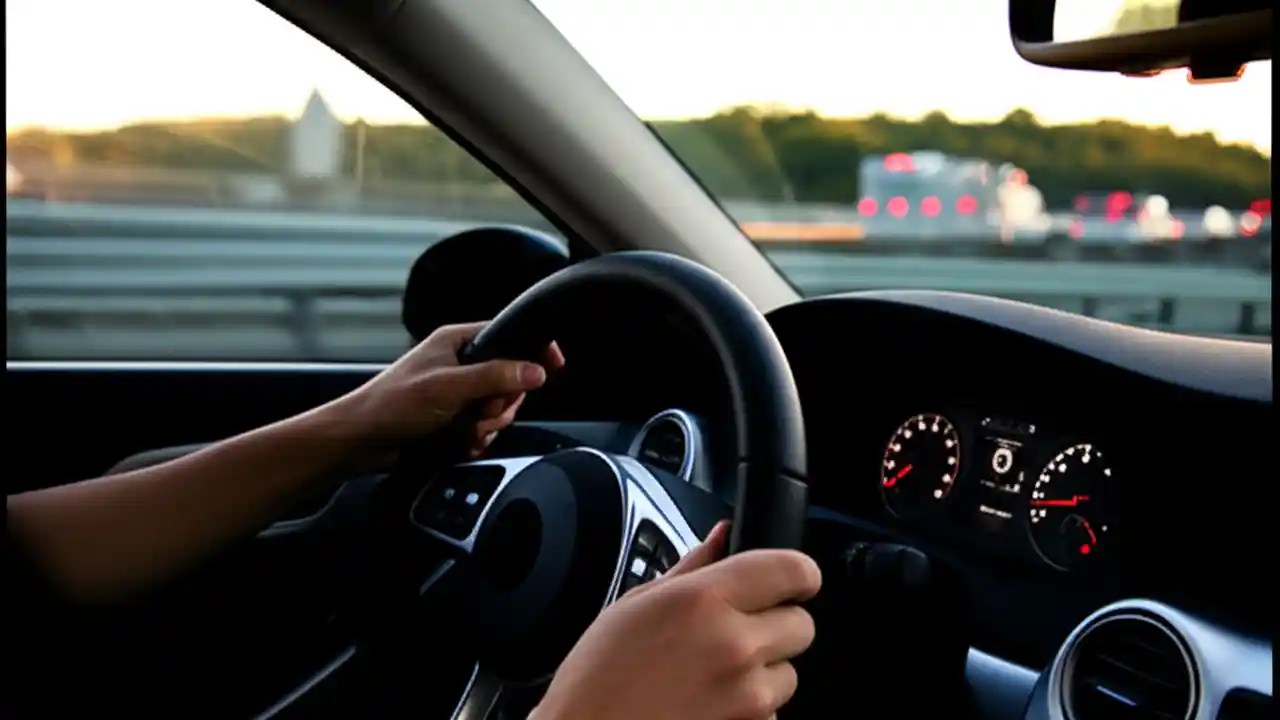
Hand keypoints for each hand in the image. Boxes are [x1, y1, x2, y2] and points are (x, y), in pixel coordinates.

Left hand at [331, 321, 563, 459]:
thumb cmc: (392, 404)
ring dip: (487, 425)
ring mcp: (458, 393)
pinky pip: (484, 429)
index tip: (552, 366)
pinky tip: (457, 442)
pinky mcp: (454, 418)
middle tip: (482, 411)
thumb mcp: (450, 387)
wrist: (362, 442)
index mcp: (458, 342)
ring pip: (499, 408)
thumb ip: (495, 376)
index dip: (533, 350)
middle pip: (511, 379)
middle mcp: (460, 364)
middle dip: (501, 403)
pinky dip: (475, 439)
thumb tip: (535, 371)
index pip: (509, 335)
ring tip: (463, 430)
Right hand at [532, 522, 820, 719]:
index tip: (789, 579)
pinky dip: (752, 708)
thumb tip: (723, 536)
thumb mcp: (636, 603)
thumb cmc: (598, 678)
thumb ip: (692, 567)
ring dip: (765, 671)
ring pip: (789, 674)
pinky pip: (772, 712)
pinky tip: (710, 702)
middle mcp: (734, 646)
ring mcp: (746, 697)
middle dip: (776, 625)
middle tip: (737, 631)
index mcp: (704, 601)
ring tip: (714, 673)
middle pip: (801, 624)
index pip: (792, 570)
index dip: (797, 573)